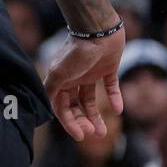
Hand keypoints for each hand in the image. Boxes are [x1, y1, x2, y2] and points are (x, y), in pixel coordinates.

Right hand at [43, 25, 124, 140]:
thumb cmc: (77, 52)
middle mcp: (74, 79)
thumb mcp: (59, 73)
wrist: (98, 30)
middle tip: (94, 134)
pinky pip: (111, 87)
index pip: (62, 108)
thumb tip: (47, 108)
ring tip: (104, 131)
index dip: (69, 123)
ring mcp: (90, 74)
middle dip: (83, 121)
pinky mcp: (108, 68)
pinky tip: (119, 110)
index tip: (80, 136)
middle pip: (76, 106)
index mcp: (61, 81)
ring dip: (96, 116)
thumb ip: (52, 91)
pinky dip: (115, 98)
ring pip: (91, 100)